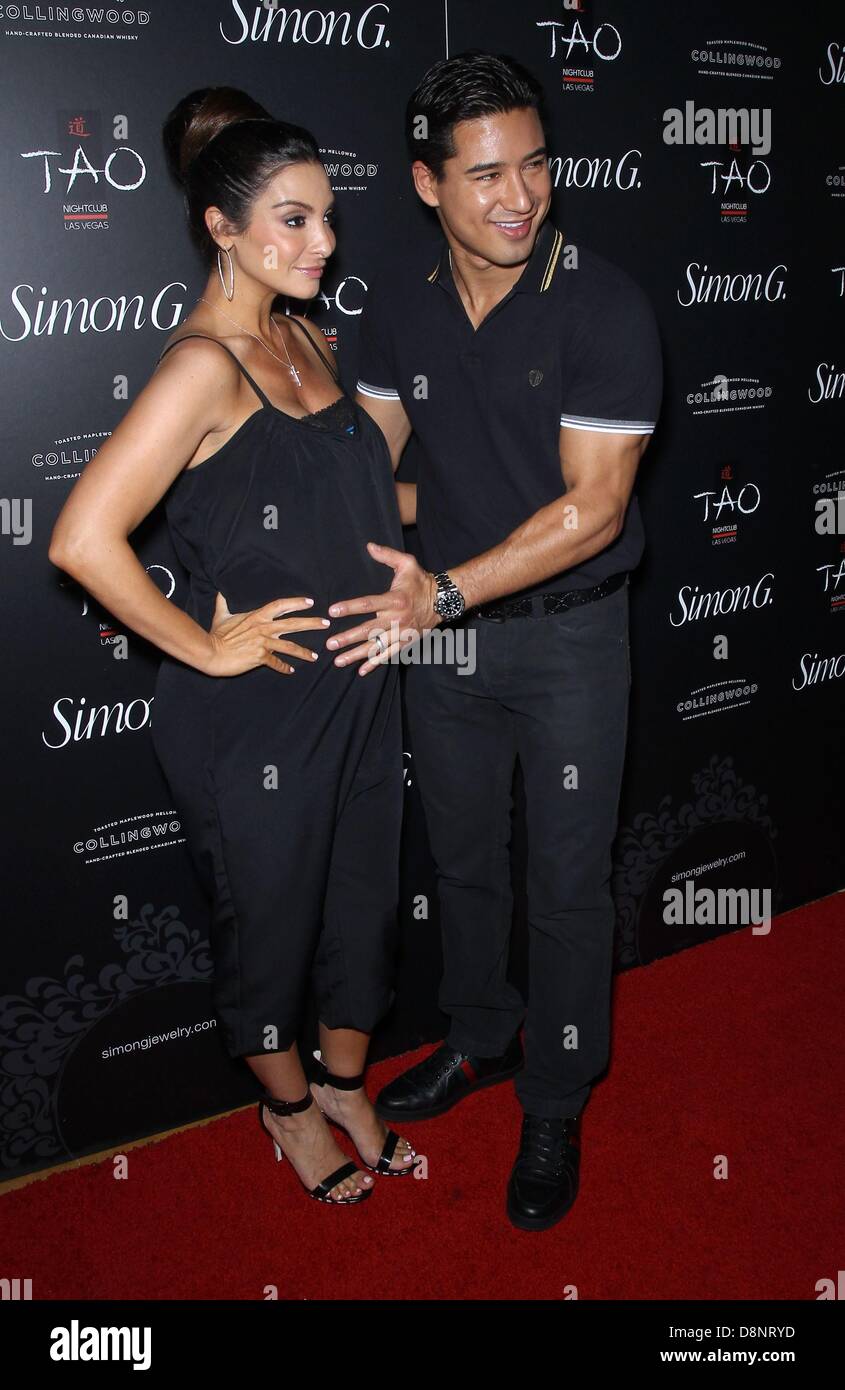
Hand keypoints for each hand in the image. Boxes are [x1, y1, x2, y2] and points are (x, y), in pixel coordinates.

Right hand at [202, 591, 329, 676]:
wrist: (211, 651)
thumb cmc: (216, 634)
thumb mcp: (221, 615)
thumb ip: (224, 603)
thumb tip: (220, 591)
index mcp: (257, 616)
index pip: (280, 605)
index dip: (296, 602)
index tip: (310, 602)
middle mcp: (264, 628)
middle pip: (293, 624)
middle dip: (311, 623)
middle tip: (326, 624)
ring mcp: (263, 643)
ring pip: (290, 646)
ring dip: (304, 652)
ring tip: (315, 657)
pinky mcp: (260, 657)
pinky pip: (277, 663)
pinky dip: (285, 667)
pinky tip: (291, 671)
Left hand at [327, 541, 441, 674]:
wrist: (442, 601)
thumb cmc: (421, 581)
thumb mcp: (407, 563)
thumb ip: (387, 555)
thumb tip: (369, 546)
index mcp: (394, 599)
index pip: (368, 604)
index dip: (349, 607)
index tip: (332, 612)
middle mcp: (397, 618)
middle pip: (369, 630)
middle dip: (348, 638)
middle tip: (330, 643)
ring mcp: (401, 632)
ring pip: (376, 646)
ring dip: (356, 655)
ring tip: (338, 661)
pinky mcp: (405, 642)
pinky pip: (388, 655)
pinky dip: (375, 663)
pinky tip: (361, 670)